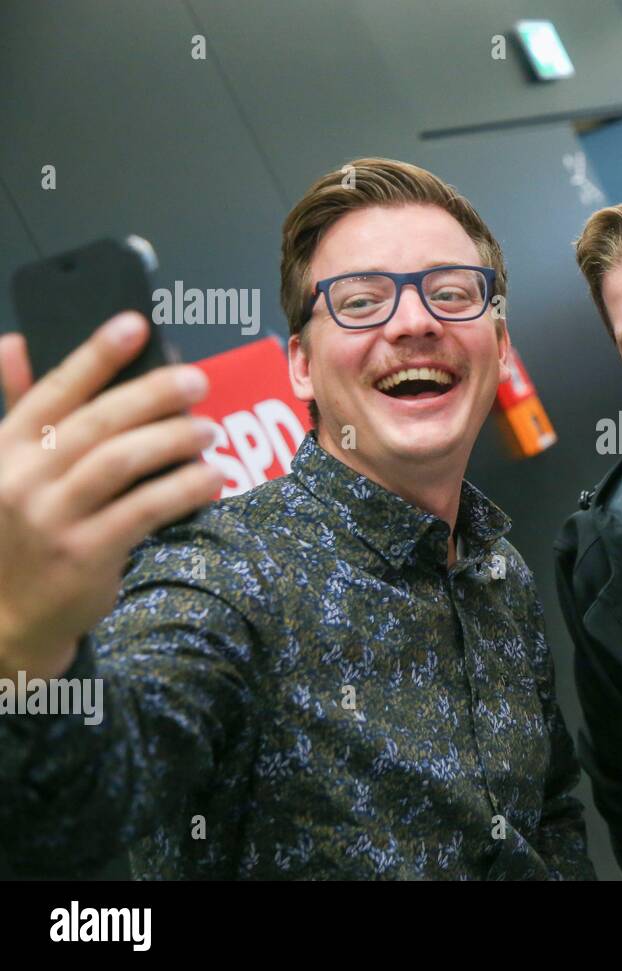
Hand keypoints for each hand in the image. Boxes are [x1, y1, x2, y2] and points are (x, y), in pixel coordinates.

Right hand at [0, 313, 221, 678]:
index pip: (53, 391)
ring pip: (122, 462)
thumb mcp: (8, 471)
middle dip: (152, 395)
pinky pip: (146, 509)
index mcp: (3, 450)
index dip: (95, 355)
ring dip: (174, 439)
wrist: (9, 618)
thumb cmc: (21, 532)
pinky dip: (185, 487)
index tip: (135, 324)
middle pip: (97, 423)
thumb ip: (21, 408)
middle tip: (196, 382)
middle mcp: (22, 480)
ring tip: (209, 430)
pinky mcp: (86, 554)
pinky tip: (213, 476)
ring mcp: (52, 519)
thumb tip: (15, 343)